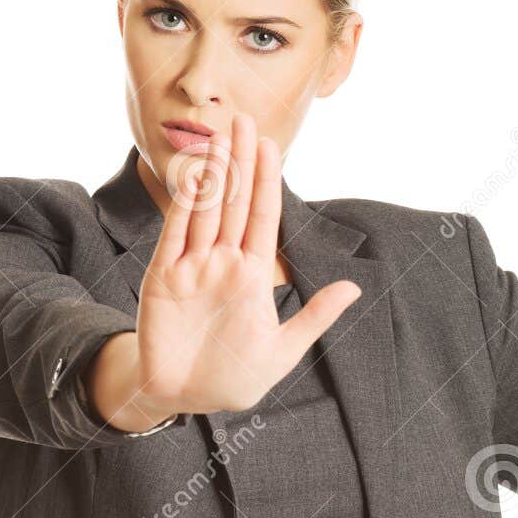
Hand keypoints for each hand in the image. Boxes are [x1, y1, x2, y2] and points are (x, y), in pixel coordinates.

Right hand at [129, 111, 361, 421]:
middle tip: (244, 120)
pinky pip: (175, 234)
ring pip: (205, 211)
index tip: (270, 144)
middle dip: (240, 162)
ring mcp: (192, 267)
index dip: (267, 181)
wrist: (183, 398)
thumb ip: (315, 316)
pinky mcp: (163, 277)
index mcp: (253, 275)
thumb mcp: (283, 351)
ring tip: (220, 138)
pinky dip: (183, 206)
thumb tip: (354, 287)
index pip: (263, 218)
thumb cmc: (233, 378)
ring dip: (214, 175)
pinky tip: (194, 177)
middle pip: (234, 203)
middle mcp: (223, 263)